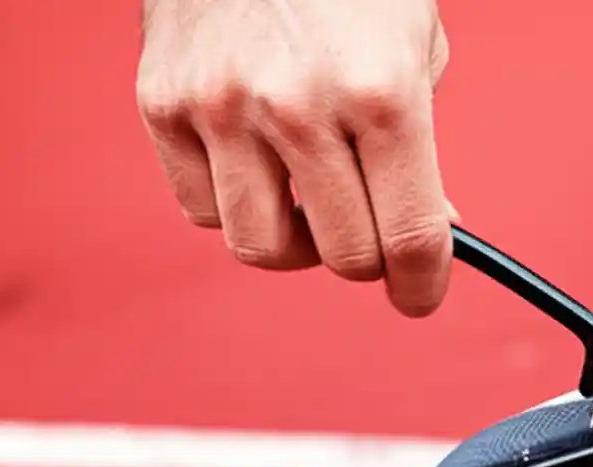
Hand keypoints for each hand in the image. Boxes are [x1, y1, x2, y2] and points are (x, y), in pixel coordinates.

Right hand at [136, 0, 454, 316]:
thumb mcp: (413, 46)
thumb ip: (420, 144)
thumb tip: (430, 227)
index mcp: (382, 92)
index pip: (409, 236)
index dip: (422, 284)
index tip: (419, 294)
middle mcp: (297, 106)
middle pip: (341, 257)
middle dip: (367, 256)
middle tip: (368, 226)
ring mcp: (220, 108)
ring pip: (260, 247)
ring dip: (295, 239)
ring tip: (307, 196)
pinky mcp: (162, 103)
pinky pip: (202, 208)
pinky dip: (235, 202)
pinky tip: (254, 160)